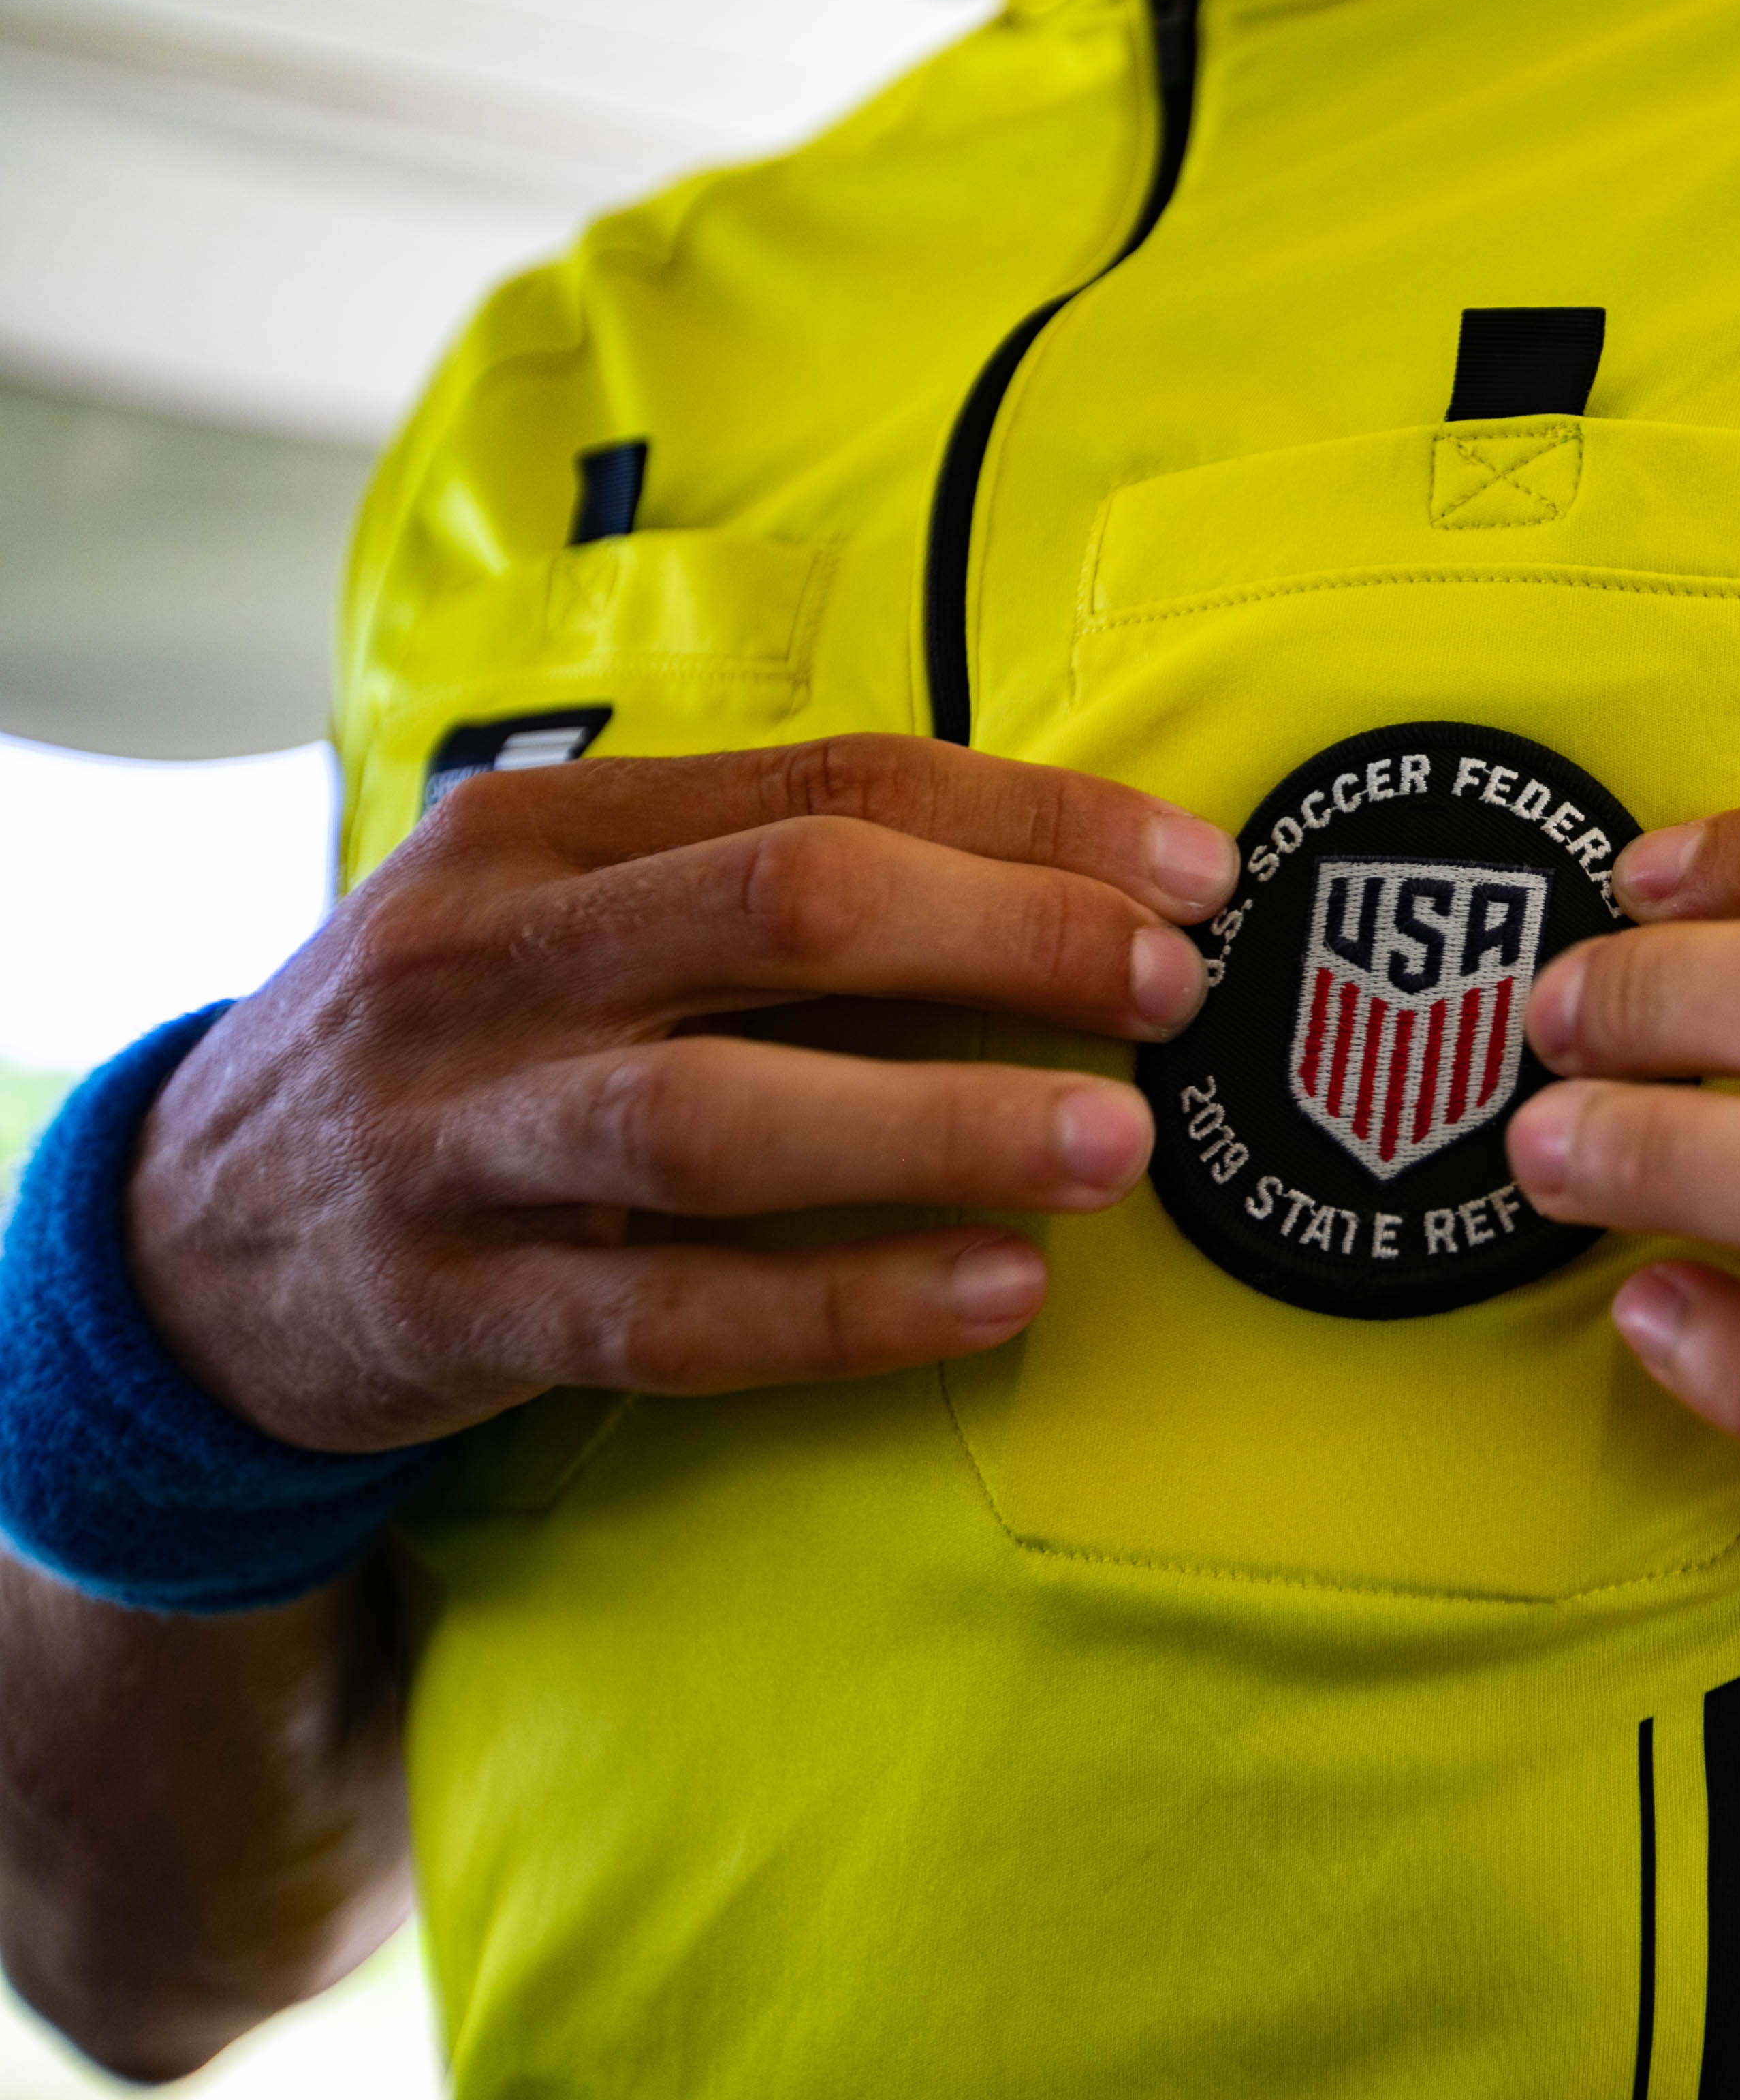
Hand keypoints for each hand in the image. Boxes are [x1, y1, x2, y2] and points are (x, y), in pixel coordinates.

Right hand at [127, 736, 1235, 1453]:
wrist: (185, 1243)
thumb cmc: (461, 1049)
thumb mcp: (557, 914)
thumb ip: (752, 878)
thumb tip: (1057, 884)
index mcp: (537, 831)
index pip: (829, 783)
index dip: (1032, 821)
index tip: (1195, 871)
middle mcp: (488, 962)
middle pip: (787, 910)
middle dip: (1009, 939)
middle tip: (1173, 992)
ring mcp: (457, 1142)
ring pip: (722, 1118)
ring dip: (941, 1125)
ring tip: (1116, 1147)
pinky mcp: (457, 1315)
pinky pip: (675, 1317)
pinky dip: (848, 1307)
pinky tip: (995, 1292)